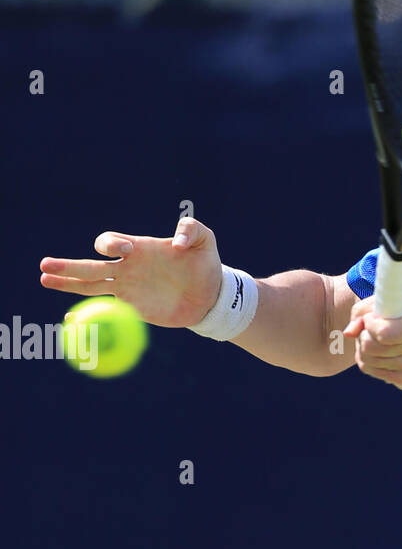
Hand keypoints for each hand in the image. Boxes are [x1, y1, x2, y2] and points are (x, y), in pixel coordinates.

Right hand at [39, 216, 222, 329]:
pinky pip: (105, 310)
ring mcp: (126, 289)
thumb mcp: (205, 241)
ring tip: (44, 279)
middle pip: (91, 264)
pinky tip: (70, 317)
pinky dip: (88, 314)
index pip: (113, 242)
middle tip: (46, 265)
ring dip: (67, 283)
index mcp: (138, 248)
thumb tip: (178, 241)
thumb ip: (193, 230)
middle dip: (68, 265)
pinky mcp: (132, 309)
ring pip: (90, 285)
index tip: (126, 251)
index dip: (113, 243)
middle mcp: (126, 268)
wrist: (210, 296)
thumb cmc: (205, 264)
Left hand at [343, 297, 401, 391]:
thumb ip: (367, 310)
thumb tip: (348, 332)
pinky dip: (367, 360)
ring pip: (366, 358)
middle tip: (370, 330)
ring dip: (362, 348)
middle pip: (369, 346)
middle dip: (363, 335)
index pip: (383, 332)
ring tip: (374, 341)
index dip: (369, 324)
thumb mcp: (397, 306)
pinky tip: (377, 353)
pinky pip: (369, 369)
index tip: (371, 319)